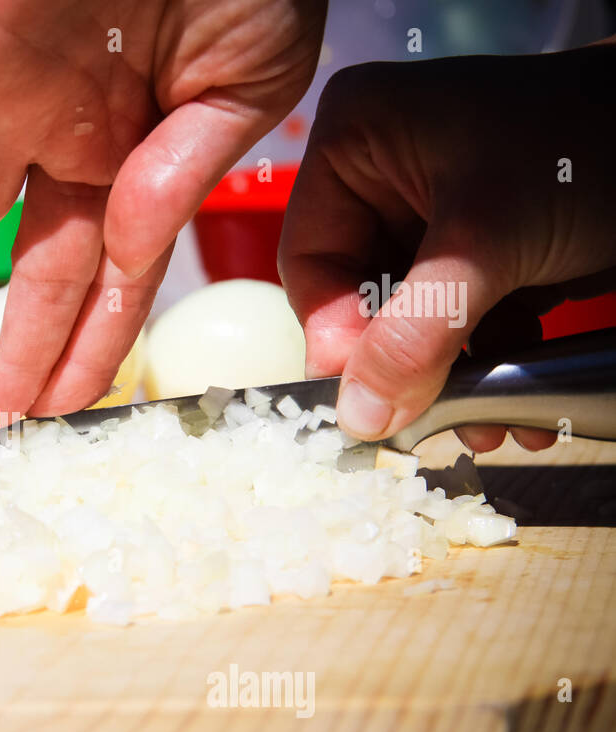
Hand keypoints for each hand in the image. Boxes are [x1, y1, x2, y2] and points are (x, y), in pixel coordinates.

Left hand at [0, 0, 325, 422]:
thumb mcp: (248, 82)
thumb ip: (186, 172)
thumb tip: (131, 252)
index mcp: (153, 164)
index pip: (115, 282)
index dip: (87, 352)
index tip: (58, 418)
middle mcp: (83, 145)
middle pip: (42, 269)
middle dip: (16, 346)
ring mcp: (28, 100)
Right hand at [278, 41, 615, 452]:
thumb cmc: (586, 148)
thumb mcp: (485, 243)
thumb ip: (413, 336)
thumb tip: (359, 417)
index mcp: (354, 143)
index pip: (310, 261)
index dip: (333, 333)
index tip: (361, 395)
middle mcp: (381, 175)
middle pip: (357, 297)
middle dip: (398, 366)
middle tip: (420, 421)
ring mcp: (432, 213)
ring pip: (408, 319)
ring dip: (444, 379)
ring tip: (478, 423)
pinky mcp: (478, 247)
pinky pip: (457, 320)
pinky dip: (484, 364)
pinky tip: (511, 406)